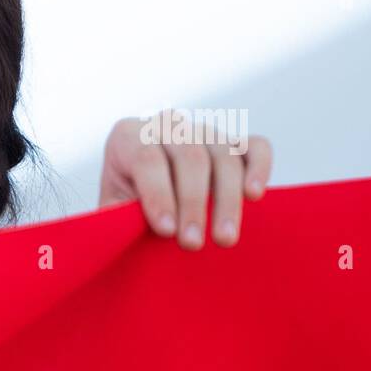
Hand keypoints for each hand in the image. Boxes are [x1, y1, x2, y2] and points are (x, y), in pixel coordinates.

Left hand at [99, 111, 271, 248]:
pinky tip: (254, 196)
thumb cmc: (126, 207)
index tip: (165, 230)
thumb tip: (122, 231)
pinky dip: (259, 168)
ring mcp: (205, 131)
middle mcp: (168, 126)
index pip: (147, 159)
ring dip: (227, 200)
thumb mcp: (112, 210)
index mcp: (129, 137)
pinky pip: (255, 147)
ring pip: (224, 156)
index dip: (158, 195)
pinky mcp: (235, 143)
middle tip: (192, 244)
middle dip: (192, 204)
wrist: (150, 201)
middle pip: (189, 158)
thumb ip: (116, 216)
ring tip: (224, 239)